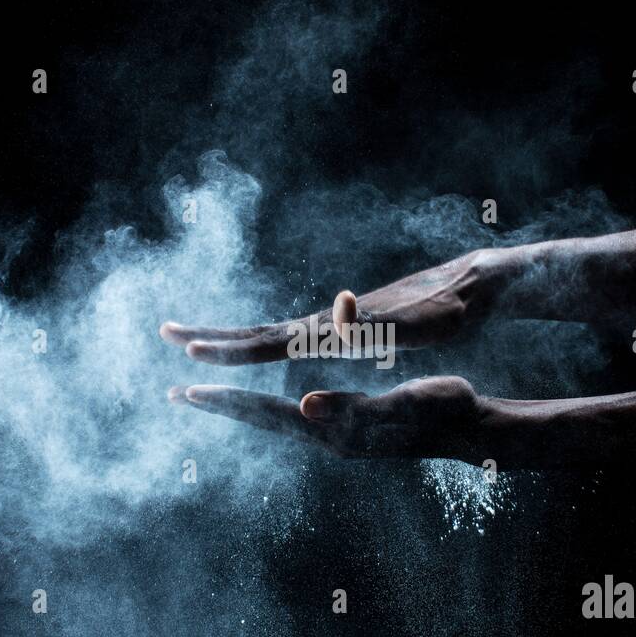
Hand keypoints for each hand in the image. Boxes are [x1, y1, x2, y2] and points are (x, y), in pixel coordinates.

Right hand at [159, 248, 517, 364]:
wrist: (471, 287)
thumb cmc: (446, 313)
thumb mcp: (414, 326)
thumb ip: (377, 322)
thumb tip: (339, 307)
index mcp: (334, 330)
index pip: (268, 342)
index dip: (227, 349)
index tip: (186, 348)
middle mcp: (327, 322)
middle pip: (257, 331)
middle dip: (209, 335)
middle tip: (164, 330)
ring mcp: (333, 322)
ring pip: (271, 332)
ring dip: (230, 338)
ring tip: (194, 339)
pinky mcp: (346, 324)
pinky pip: (291, 336)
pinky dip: (263, 342)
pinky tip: (257, 345)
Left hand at [167, 375, 494, 462]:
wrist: (469, 427)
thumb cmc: (442, 410)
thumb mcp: (400, 403)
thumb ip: (352, 407)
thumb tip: (303, 406)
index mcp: (335, 430)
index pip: (270, 414)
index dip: (230, 401)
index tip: (189, 389)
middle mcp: (328, 436)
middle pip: (262, 420)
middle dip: (221, 405)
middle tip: (175, 393)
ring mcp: (336, 434)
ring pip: (274, 419)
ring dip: (238, 408)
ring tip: (206, 398)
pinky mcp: (346, 428)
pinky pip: (293, 418)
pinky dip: (266, 408)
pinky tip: (262, 406)